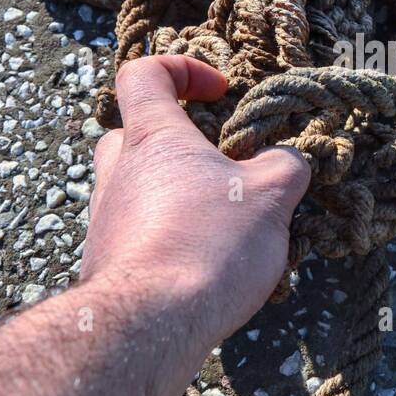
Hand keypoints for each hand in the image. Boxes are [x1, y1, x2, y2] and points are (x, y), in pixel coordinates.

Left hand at [81, 55, 310, 349]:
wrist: (150, 325)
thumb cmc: (209, 243)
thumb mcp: (271, 195)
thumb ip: (285, 165)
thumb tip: (289, 160)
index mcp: (154, 138)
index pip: (143, 74)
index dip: (181, 70)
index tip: (219, 92)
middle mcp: (118, 172)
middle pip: (132, 134)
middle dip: (176, 142)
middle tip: (217, 166)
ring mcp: (105, 220)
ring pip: (136, 189)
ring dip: (177, 197)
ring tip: (224, 227)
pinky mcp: (106, 265)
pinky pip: (137, 237)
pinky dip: (168, 241)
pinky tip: (204, 269)